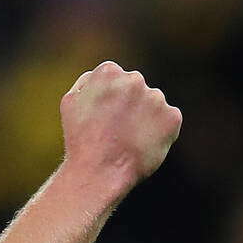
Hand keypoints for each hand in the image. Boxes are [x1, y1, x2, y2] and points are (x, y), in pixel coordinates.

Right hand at [60, 61, 181, 201]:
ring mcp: (156, 97)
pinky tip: (142, 145)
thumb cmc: (81, 139)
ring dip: (144, 117)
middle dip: (129, 104)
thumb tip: (102, 76)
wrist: (100, 171)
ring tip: (128, 140)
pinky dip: (159, 132)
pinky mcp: (172, 117)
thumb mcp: (70, 103)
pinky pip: (167, 121)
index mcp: (109, 72)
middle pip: (135, 88)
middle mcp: (135, 79)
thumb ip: (88, 82)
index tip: (103, 116)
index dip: (109, 99)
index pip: (115, 77)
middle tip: (116, 130)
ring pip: (152, 104)